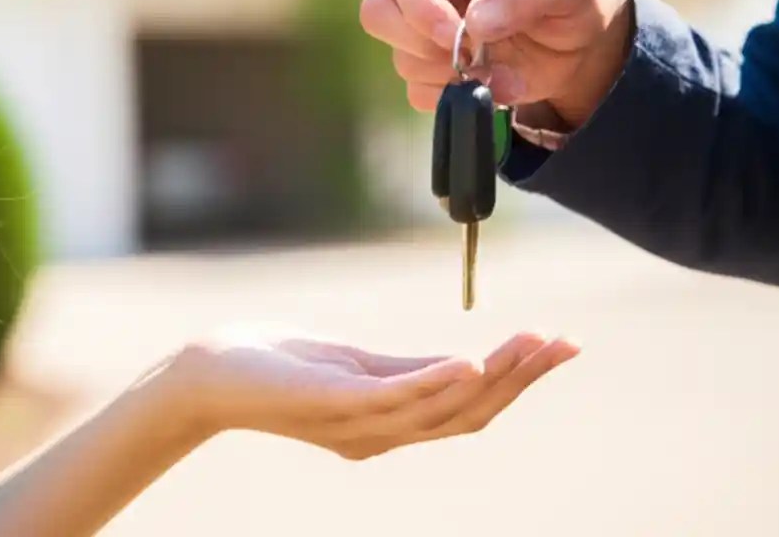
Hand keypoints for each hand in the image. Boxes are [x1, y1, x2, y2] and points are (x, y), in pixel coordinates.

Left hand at [159, 325, 577, 460]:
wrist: (211, 371)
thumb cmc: (282, 363)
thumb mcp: (357, 366)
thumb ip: (408, 372)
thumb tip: (468, 364)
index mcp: (394, 426)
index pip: (472, 411)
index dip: (521, 383)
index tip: (563, 346)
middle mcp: (382, 436)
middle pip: (469, 415)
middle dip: (523, 380)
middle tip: (568, 343)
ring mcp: (358, 423)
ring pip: (442, 409)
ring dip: (495, 376)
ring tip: (534, 343)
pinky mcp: (331, 402)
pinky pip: (394, 399)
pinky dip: (437, 382)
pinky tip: (471, 361)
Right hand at [360, 0, 634, 128]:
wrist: (588, 38)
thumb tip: (475, 23)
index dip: (419, 4)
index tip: (455, 34)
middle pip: (378, 11)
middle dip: (419, 42)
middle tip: (468, 55)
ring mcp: (427, 22)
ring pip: (400, 56)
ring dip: (446, 73)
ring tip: (497, 69)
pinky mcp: (435, 62)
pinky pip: (418, 90)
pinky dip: (454, 95)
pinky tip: (493, 83)